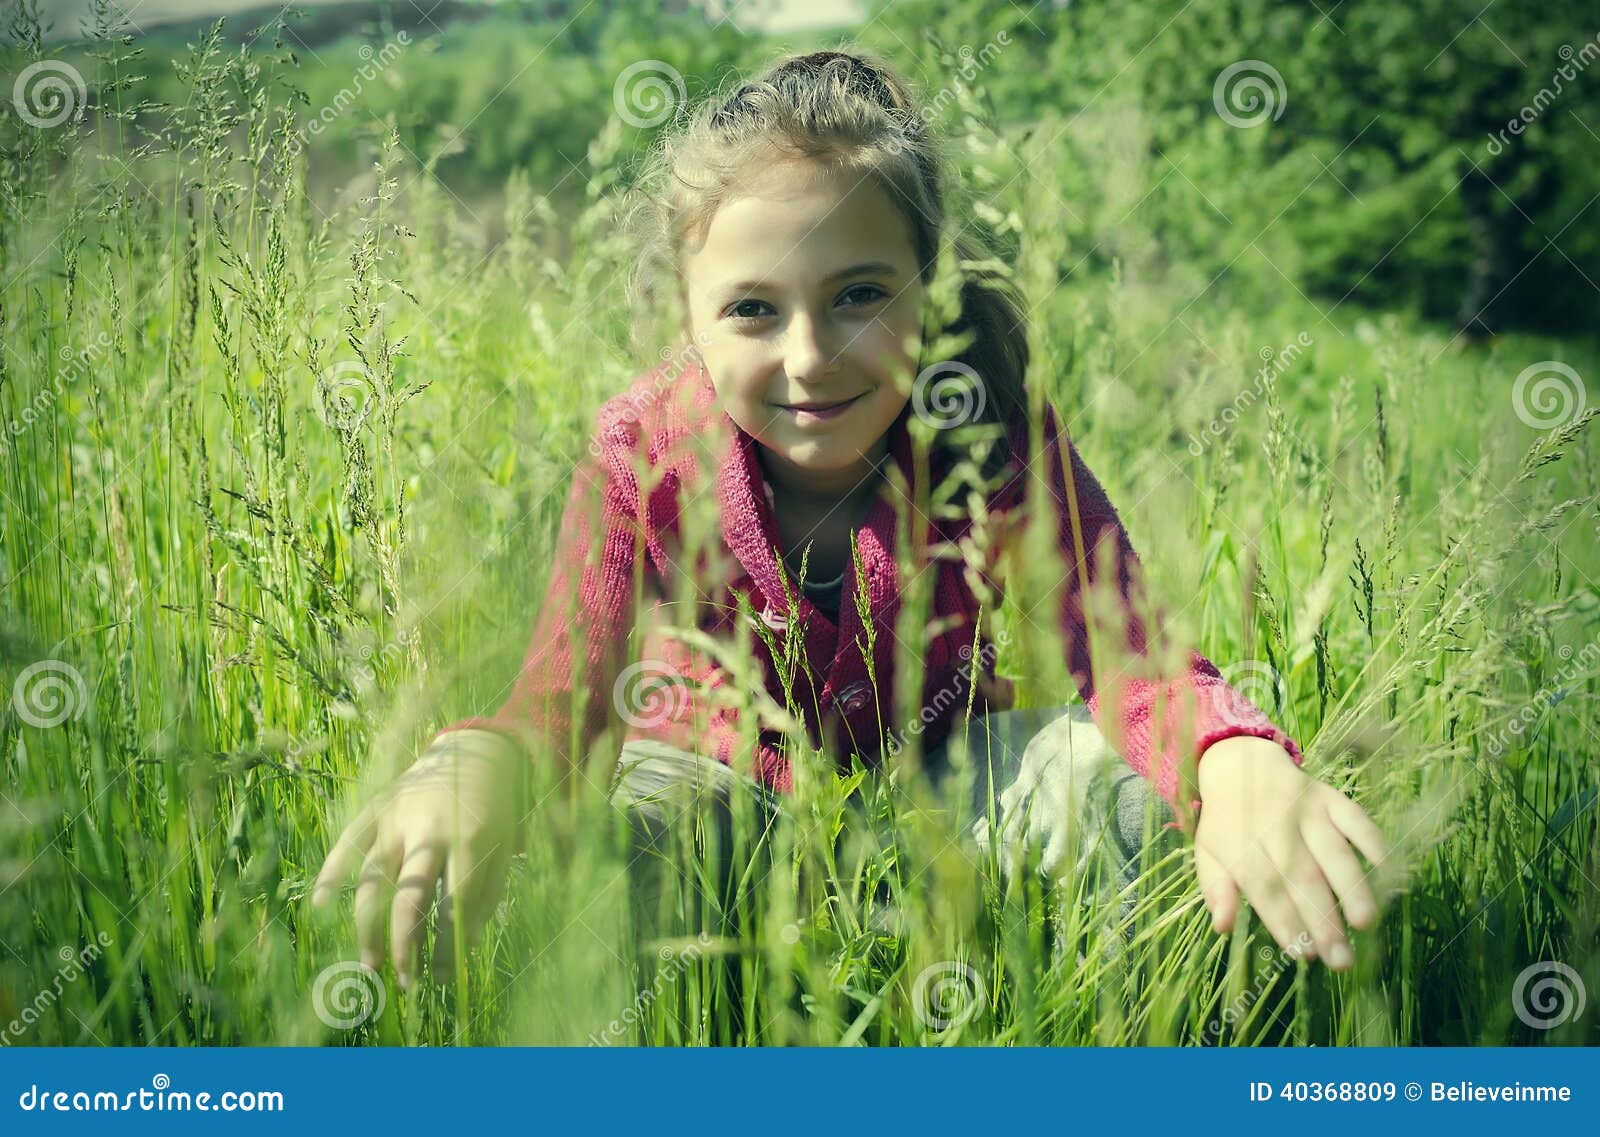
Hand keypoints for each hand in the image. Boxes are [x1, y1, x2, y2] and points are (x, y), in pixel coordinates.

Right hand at [311, 729, 525, 988]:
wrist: (477, 751)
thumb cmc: (493, 811)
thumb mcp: (503, 849)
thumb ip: (485, 896)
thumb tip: (461, 949)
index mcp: (469, 839)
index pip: (452, 907)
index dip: (446, 948)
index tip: (441, 979)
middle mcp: (428, 829)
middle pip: (408, 897)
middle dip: (405, 944)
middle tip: (405, 981)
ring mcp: (397, 817)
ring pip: (373, 877)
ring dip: (368, 925)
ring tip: (370, 964)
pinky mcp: (376, 806)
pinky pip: (348, 842)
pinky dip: (332, 872)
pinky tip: (321, 906)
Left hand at [1191, 736, 1387, 969]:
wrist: (1239, 763)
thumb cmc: (1226, 822)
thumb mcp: (1207, 852)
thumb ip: (1215, 889)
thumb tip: (1222, 927)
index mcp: (1240, 842)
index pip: (1264, 887)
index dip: (1284, 921)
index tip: (1303, 954)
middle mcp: (1274, 825)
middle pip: (1301, 876)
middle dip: (1322, 920)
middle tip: (1340, 959)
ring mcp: (1304, 809)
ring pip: (1332, 850)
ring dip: (1351, 887)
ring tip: (1365, 922)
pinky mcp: (1328, 796)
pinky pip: (1354, 818)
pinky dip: (1372, 842)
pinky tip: (1387, 871)